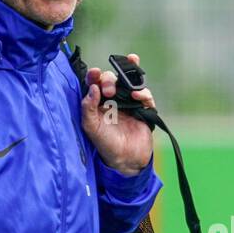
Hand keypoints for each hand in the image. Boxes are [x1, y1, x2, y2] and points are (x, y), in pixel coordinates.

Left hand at [80, 51, 155, 175]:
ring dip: (128, 80)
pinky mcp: (144, 109)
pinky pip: (146, 96)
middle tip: (108, 91)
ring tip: (124, 89)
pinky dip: (143, 93)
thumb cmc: (105, 144)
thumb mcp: (91, 127)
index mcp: (98, 103)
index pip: (95, 83)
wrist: (126, 160)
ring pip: (130, 83)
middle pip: (112, 79)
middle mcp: (113, 101)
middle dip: (109, 80)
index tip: (95, 72)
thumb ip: (88, 107)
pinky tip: (137, 96)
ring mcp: (129, 104)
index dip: (94, 75)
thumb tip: (92, 87)